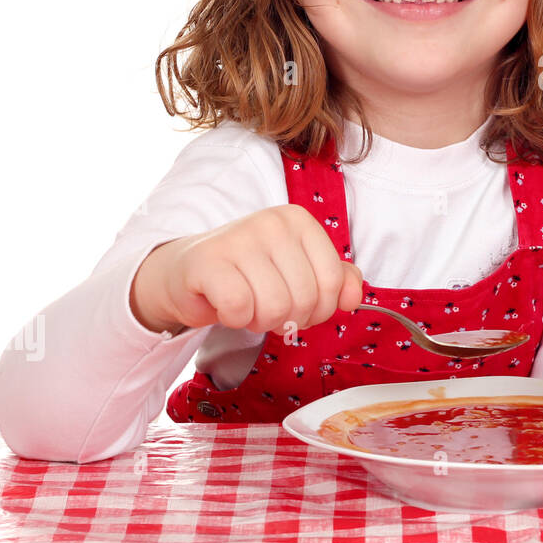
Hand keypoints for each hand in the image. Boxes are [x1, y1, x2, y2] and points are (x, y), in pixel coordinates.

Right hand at [130, 204, 363, 335]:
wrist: (188, 275)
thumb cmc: (249, 276)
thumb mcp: (299, 273)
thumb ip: (336, 281)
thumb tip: (353, 297)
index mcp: (299, 221)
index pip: (332, 282)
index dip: (319, 309)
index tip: (297, 305)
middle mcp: (271, 222)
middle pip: (305, 299)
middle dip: (288, 318)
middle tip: (264, 307)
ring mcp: (239, 238)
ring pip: (275, 307)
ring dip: (260, 321)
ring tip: (245, 305)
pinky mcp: (208, 261)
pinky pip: (239, 308)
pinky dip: (234, 319)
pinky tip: (224, 305)